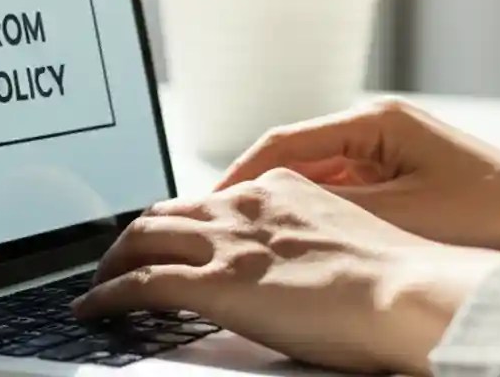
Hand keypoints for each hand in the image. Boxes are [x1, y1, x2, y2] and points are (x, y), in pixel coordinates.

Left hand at [72, 168, 499, 375]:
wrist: (406, 292)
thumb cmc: (396, 279)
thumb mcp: (350, 238)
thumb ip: (313, 240)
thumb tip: (305, 268)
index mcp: (282, 190)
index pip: (214, 199)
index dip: (185, 219)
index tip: (174, 237)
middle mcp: (247, 205)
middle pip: (168, 210)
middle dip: (138, 234)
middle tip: (121, 258)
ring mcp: (227, 242)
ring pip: (144, 237)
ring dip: (114, 260)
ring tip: (100, 283)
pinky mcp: (214, 283)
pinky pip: (141, 284)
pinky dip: (108, 295)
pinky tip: (94, 309)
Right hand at [218, 99, 499, 251]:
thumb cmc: (493, 209)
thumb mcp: (402, 213)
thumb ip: (333, 210)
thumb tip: (269, 213)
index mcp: (372, 121)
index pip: (282, 142)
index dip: (237, 175)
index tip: (204, 205)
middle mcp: (377, 128)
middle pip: (295, 159)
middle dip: (255, 193)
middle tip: (214, 230)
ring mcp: (391, 152)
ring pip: (318, 181)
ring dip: (286, 208)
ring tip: (248, 243)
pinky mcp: (405, 179)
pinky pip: (347, 196)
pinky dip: (322, 218)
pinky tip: (302, 248)